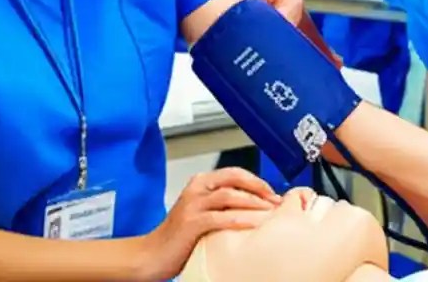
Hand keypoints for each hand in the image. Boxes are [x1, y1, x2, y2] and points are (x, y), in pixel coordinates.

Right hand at [140, 168, 279, 279]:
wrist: (152, 254)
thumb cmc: (180, 237)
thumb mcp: (203, 213)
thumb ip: (223, 205)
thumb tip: (256, 205)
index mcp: (199, 183)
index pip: (235, 173)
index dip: (257, 181)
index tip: (273, 193)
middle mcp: (196, 189)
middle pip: (235, 178)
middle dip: (259, 187)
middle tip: (276, 201)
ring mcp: (193, 205)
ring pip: (230, 195)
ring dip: (254, 203)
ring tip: (270, 213)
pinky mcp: (191, 222)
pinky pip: (221, 217)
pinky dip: (241, 219)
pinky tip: (255, 224)